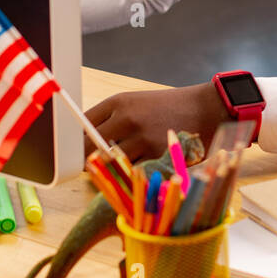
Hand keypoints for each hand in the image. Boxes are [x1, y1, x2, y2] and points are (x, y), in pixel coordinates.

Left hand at [83, 82, 228, 164]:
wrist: (204, 109)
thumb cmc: (166, 108)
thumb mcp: (134, 104)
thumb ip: (108, 120)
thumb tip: (81, 143)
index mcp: (117, 102)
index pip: (81, 125)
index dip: (74, 141)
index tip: (72, 151)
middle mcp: (126, 118)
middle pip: (89, 148)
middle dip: (87, 160)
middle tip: (89, 166)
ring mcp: (142, 138)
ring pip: (110, 163)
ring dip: (110, 169)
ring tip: (116, 168)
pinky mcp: (156, 156)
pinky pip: (132, 172)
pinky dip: (131, 174)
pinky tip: (137, 169)